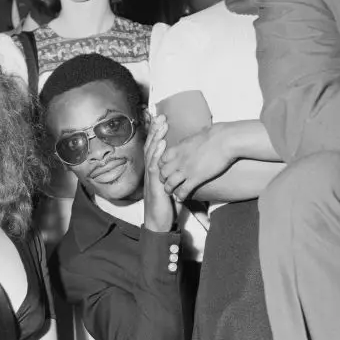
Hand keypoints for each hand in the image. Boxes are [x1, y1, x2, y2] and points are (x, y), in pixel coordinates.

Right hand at [143, 114, 180, 232]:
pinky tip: (163, 145)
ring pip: (152, 154)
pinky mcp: (155, 186)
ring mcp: (151, 179)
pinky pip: (155, 167)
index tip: (162, 120)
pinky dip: (159, 154)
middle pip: (152, 147)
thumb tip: (188, 169)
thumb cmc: (166, 208)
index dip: (157, 134)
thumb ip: (177, 177)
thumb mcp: (172, 189)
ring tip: (161, 125)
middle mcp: (151, 173)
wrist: (158, 224)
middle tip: (160, 116)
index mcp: (155, 172)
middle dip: (156, 131)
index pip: (155, 149)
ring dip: (157, 138)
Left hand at [159, 123, 232, 201]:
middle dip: (162, 179)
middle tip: (166, 183)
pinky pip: (183, 190)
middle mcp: (178, 160)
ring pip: (169, 184)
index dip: (162, 167)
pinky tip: (181, 198)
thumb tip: (185, 141)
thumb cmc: (215, 134)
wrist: (226, 139)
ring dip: (169, 190)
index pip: (161, 160)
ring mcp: (186, 170)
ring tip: (170, 193)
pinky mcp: (196, 178)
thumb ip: (187, 142)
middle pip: (162, 173)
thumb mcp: (195, 135)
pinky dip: (180, 196)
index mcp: (178, 148)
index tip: (166, 170)